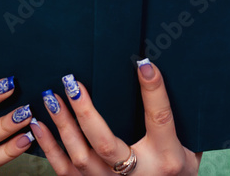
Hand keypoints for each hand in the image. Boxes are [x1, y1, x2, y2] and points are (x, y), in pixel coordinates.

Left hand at [30, 59, 202, 174]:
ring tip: (51, 98)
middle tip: (72, 83)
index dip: (152, 92)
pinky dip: (49, 148)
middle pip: (106, 144)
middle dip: (85, 111)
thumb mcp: (191, 146)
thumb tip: (159, 72)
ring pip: (81, 157)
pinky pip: (65, 171)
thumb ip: (180, 117)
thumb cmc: (180, 170)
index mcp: (167, 158)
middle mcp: (140, 175)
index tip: (143, 64)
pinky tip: (39, 125)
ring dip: (63, 125)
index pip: (159, 119)